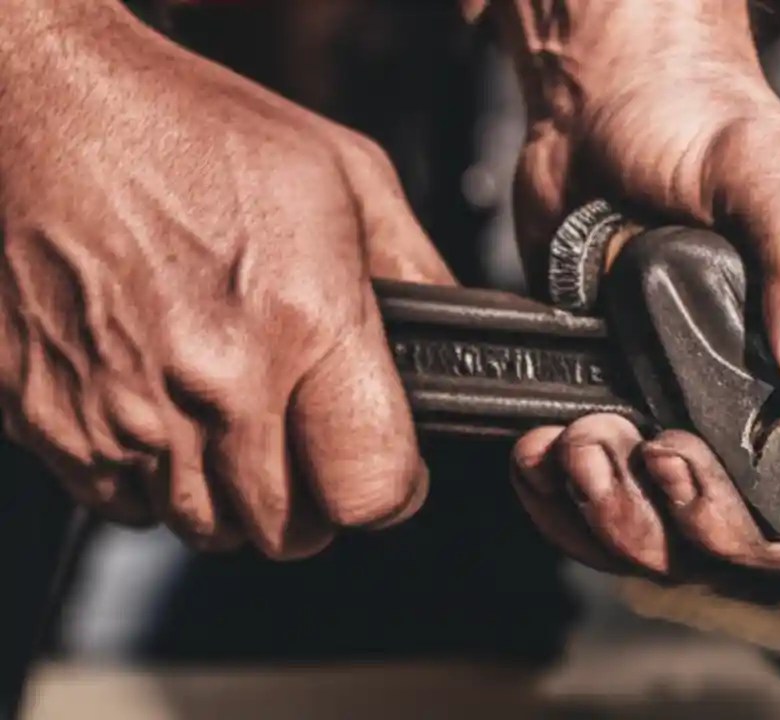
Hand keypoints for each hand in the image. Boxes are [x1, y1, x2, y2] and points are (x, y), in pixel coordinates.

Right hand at [0, 1, 452, 558]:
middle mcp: (212, 384)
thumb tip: (450, 343)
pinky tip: (165, 402)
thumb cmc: (191, 130)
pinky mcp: (53, 422)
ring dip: (233, 492)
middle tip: (308, 439)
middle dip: (315, 500)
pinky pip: (124, 502)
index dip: (391, 488)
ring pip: (208, 526)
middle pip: (290, 532)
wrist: (47, 111)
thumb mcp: (349, 175)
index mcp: (300, 323)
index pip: (370, 490)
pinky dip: (153, 475)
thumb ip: (416, 272)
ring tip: (232, 410)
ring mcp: (123, 413)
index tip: (385, 465)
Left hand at [495, 1, 779, 610]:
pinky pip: (625, 520)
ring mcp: (732, 429)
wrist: (602, 117)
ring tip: (587, 443)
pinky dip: (578, 511)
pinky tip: (553, 453)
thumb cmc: (704, 124)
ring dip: (632, 522)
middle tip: (661, 458)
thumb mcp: (767, 168)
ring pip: (699, 549)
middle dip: (719, 530)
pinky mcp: (656, 431)